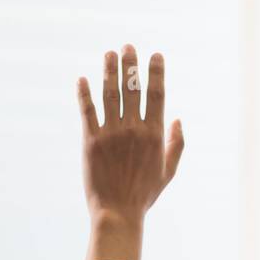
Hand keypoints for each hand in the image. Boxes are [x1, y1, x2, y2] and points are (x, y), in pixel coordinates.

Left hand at [77, 44, 183, 259]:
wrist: (118, 213)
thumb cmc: (144, 195)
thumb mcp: (168, 172)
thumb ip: (176, 145)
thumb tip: (177, 120)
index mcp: (154, 135)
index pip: (157, 94)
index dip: (156, 72)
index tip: (156, 55)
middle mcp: (133, 130)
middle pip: (133, 88)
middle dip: (131, 64)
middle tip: (128, 46)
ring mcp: (111, 134)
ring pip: (110, 94)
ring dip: (110, 71)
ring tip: (109, 54)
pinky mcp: (90, 142)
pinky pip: (87, 111)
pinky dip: (85, 94)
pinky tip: (82, 79)